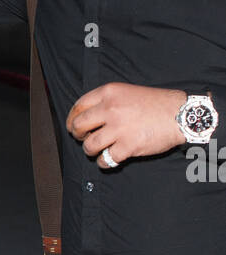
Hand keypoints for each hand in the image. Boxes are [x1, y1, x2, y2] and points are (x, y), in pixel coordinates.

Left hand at [66, 83, 185, 167]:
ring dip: (90, 150)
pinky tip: (110, 158)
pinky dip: (104, 162)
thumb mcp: (128, 92)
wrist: (180, 114)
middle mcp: (111, 108)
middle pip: (79, 126)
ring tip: (99, 149)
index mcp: (110, 92)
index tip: (73, 126)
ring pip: (89, 145)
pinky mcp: (128, 146)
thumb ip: (107, 101)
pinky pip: (105, 160)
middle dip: (78, 135)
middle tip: (84, 138)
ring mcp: (119, 128)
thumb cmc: (156, 104)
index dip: (72, 119)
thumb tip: (87, 117)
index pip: (78, 106)